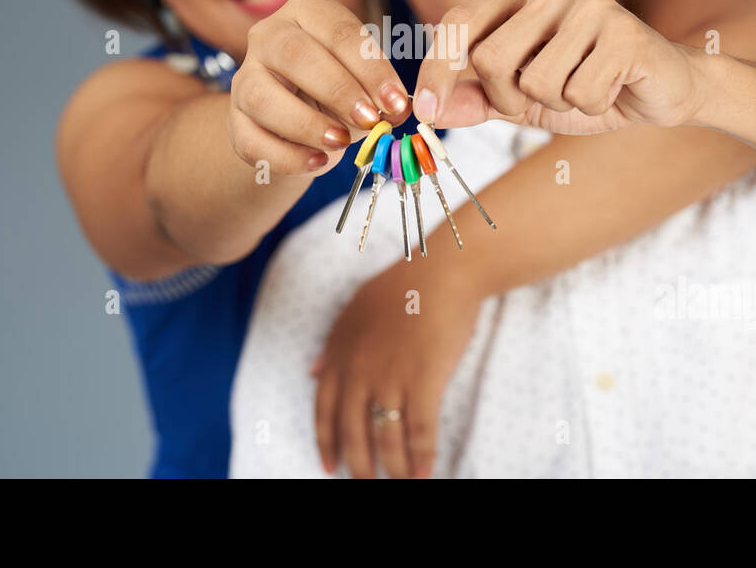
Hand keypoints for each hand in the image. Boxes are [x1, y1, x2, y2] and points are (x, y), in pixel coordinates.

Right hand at [228, 0, 410, 174]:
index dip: (371, 68)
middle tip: (370, 120)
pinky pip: (251, 140)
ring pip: (261, 96)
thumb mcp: (361, 80)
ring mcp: (244, 77)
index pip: (339, 31)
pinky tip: (317, 161)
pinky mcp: (234, 120)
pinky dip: (287, 156)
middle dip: (338, 90)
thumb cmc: (335, 90)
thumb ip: (378, 91)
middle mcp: (268, 36)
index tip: (396, 103)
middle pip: (294, 54)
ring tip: (340, 142)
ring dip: (306, 124)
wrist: (296, 121)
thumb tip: (395, 110)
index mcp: (306, 12)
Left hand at [311, 264, 480, 477]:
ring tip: (401, 483)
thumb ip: (332, 344)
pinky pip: (420, 431)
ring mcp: (391, 377)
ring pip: (385, 439)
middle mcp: (360, 370)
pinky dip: (422, 457)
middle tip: (366, 483)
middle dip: (359, 466)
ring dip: (393, 468)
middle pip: (353, 433)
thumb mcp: (355, 308)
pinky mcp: (424, 380)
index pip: (324, 410)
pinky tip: (425, 473)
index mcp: (341, 354)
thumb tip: (312, 373)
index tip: (329, 467)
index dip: (326, 443)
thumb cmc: (403, 285)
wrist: (443, 272)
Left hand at [415, 0, 704, 134]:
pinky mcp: (625, 32)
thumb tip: (427, 111)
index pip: (457, 24)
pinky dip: (590, 106)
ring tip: (582, 88)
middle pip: (490, 59)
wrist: (662, 90)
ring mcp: (591, 4)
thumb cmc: (586, 86)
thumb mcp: (520, 98)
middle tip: (541, 99)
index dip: (435, 71)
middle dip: (509, 99)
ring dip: (556, 104)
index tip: (423, 113)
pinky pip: (579, 92)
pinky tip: (612, 88)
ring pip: (535, 82)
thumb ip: (475, 100)